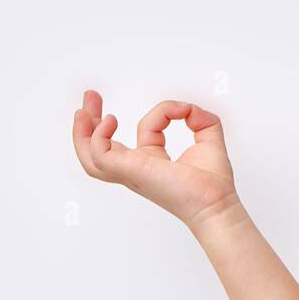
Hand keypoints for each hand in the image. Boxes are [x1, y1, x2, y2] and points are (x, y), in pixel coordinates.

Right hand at [71, 90, 239, 229]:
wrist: (216, 202)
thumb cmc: (213, 182)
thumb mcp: (209, 137)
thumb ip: (198, 117)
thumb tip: (186, 108)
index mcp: (152, 161)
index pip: (146, 131)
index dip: (163, 113)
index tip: (181, 109)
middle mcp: (137, 168)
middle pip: (101, 146)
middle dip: (93, 120)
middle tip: (91, 97)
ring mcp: (130, 171)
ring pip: (91, 156)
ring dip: (82, 131)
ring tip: (82, 109)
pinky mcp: (129, 171)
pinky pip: (100, 154)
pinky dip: (98, 136)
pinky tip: (110, 121)